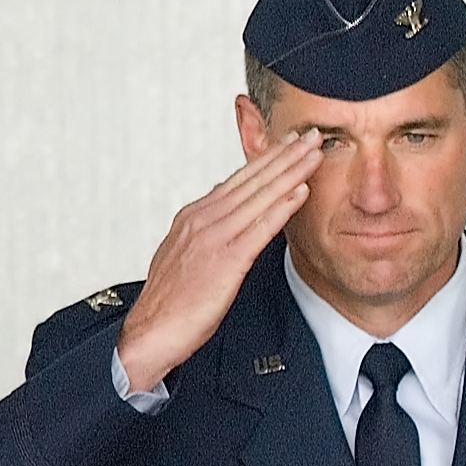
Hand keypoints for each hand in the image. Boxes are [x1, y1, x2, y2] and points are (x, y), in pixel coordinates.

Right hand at [114, 130, 321, 392]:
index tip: (290, 141)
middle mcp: (203, 219)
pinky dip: (282, 206)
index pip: (237, 180)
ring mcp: (213, 237)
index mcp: (195, 216)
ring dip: (290, 171)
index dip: (267, 158)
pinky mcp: (225, 261)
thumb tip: (226, 205)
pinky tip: (302, 190)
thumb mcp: (188, 253)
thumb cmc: (172, 301)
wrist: (150, 333)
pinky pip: (260, 228)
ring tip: (315, 151)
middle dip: (284, 154)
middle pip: (251, 179)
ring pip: (259, 196)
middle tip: (312, 133)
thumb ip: (208, 229)